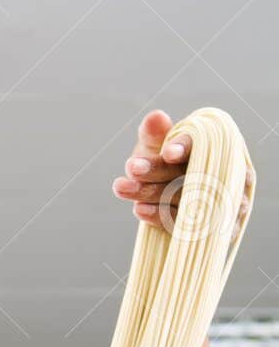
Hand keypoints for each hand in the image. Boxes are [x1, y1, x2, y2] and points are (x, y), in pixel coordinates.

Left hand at [112, 108, 251, 237]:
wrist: (174, 206)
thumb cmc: (166, 168)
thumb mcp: (158, 148)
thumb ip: (155, 135)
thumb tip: (154, 118)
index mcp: (215, 146)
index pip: (201, 144)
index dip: (184, 147)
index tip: (168, 153)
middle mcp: (224, 172)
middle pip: (188, 173)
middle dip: (156, 171)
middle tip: (131, 167)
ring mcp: (223, 202)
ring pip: (183, 198)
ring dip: (151, 193)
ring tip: (122, 187)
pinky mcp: (213, 228)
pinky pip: (184, 223)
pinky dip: (159, 216)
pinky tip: (139, 209)